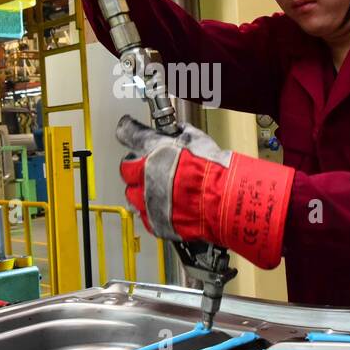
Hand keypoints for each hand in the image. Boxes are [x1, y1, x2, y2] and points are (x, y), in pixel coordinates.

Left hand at [116, 115, 294, 269]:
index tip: (127, 128)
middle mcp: (144, 174)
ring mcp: (148, 200)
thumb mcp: (199, 140)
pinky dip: (154, 211)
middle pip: (126, 168)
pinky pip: (147, 216)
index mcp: (153, 150)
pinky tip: (167, 207)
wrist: (224, 200)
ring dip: (142, 191)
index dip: (127, 130)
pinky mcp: (156, 222)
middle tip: (150, 166)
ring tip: (158, 190)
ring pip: (133, 195)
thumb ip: (183, 135)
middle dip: (136, 166)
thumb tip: (180, 131)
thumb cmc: (214, 170)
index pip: (127, 133)